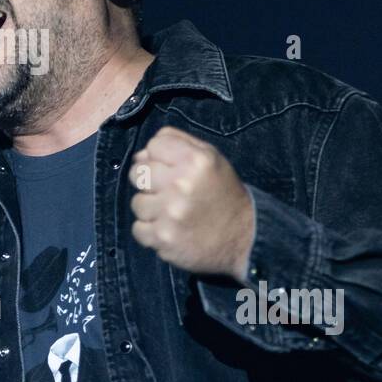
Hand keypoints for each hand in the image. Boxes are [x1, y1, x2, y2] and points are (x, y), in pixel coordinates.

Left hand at [127, 125, 255, 283]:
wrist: (245, 237)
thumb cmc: (224, 194)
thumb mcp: (211, 158)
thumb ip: (177, 143)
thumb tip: (141, 154)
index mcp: (195, 160)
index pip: (154, 145)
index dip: (159, 156)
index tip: (170, 169)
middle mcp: (181, 184)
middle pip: (138, 172)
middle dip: (149, 181)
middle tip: (167, 191)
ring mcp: (170, 213)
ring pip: (137, 202)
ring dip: (150, 208)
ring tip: (170, 212)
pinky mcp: (164, 238)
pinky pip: (137, 229)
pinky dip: (150, 231)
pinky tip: (168, 228)